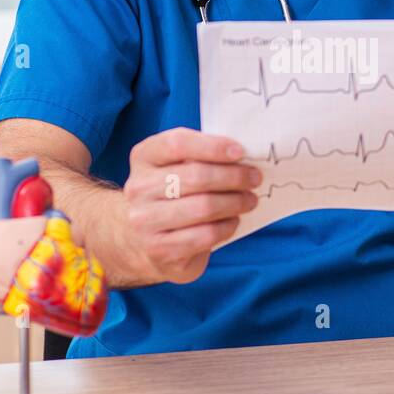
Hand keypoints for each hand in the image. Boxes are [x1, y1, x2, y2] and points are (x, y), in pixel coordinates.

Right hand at [123, 127, 259, 283]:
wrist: (138, 240)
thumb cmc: (169, 195)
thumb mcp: (173, 168)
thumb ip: (200, 157)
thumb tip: (242, 157)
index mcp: (143, 158)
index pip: (177, 144)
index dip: (212, 146)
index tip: (239, 151)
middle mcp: (139, 188)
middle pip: (196, 176)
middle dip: (233, 177)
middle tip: (254, 178)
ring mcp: (146, 221)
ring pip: (203, 207)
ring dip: (235, 202)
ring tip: (249, 200)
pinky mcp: (160, 249)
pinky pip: (205, 235)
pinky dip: (226, 227)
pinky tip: (233, 221)